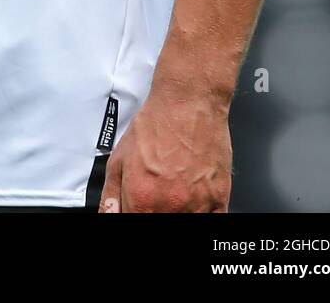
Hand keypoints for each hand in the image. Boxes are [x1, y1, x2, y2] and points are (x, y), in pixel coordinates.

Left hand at [99, 90, 231, 212]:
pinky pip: (213, 222)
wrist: (188, 103)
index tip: (139, 208)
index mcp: (142, 199)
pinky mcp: (219, 199)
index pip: (135, 225)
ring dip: (179, 212)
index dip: (136, 214)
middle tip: (157, 195)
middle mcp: (170, 206)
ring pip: (187, 224)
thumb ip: (111, 196)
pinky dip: (202, 215)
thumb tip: (110, 216)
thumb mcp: (119, 158)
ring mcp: (197, 205)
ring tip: (175, 192)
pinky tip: (193, 201)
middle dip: (155, 211)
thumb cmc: (156, 124)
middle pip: (160, 224)